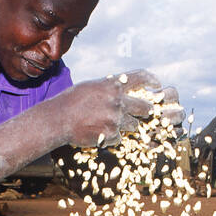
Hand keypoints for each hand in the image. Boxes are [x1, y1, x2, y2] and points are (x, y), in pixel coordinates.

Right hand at [52, 69, 180, 146]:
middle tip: (145, 113)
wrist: (59, 119)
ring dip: (126, 126)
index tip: (157, 85)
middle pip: (146, 107)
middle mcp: (117, 100)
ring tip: (108, 124)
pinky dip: (112, 137)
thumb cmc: (72, 101)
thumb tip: (124, 84)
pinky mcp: (111, 134)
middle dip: (146, 111)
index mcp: (113, 85)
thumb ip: (110, 87)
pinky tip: (98, 133)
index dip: (151, 80)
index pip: (140, 78)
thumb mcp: (92, 86)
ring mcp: (116, 118)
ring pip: (134, 125)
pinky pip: (119, 138)